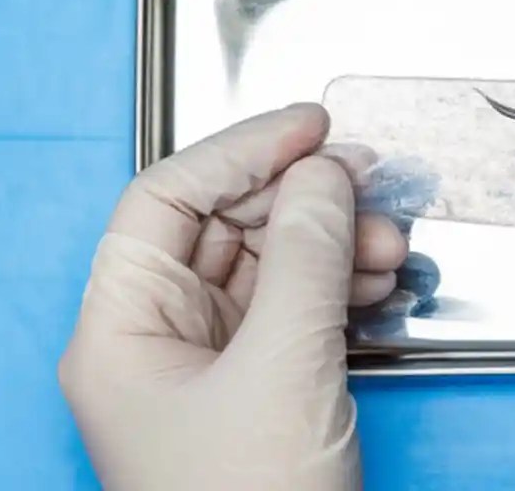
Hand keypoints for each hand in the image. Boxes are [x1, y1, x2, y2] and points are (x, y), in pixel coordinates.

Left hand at [59, 104, 406, 489]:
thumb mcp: (285, 367)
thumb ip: (307, 257)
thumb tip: (325, 174)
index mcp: (124, 329)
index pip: (167, 201)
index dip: (240, 150)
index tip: (311, 126)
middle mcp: (160, 339)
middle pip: (225, 229)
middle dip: (303, 200)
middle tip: (368, 180)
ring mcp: (213, 365)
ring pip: (270, 267)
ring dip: (334, 245)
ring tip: (390, 245)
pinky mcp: (261, 388)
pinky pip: (299, 310)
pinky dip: (343, 288)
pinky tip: (381, 283)